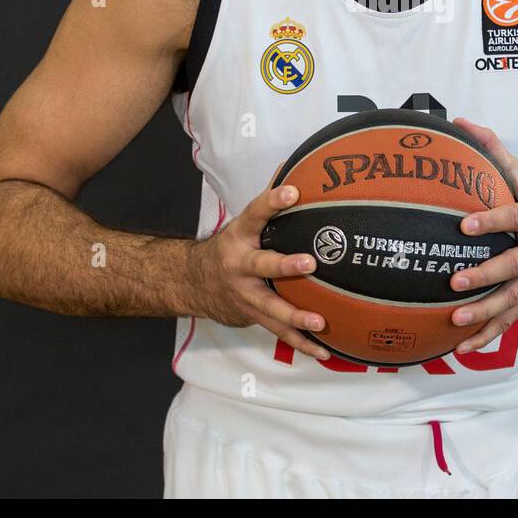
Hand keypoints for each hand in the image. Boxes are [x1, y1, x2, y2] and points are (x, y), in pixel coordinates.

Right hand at [183, 162, 331, 360]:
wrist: (193, 283)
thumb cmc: (232, 246)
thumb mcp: (244, 222)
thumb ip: (269, 199)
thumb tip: (298, 167)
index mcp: (241, 235)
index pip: (256, 212)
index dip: (272, 201)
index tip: (293, 191)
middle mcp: (240, 264)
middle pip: (262, 265)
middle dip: (285, 266)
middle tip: (310, 263)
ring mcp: (244, 293)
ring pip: (270, 306)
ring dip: (295, 315)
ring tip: (320, 321)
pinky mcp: (251, 315)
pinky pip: (277, 331)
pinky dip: (301, 343)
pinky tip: (324, 350)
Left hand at [447, 118, 517, 352]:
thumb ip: (493, 150)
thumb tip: (460, 122)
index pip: (514, 218)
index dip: (492, 221)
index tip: (464, 223)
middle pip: (513, 266)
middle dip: (485, 276)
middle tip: (454, 281)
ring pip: (511, 301)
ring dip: (483, 313)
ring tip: (454, 320)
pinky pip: (508, 321)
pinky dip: (486, 336)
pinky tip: (460, 347)